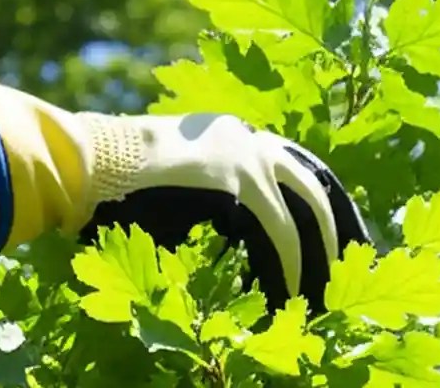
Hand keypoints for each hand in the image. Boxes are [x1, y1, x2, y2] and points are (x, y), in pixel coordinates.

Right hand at [0, 79, 369, 313]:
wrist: (83, 165)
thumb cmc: (118, 186)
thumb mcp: (180, 187)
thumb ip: (218, 205)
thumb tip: (243, 243)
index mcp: (238, 137)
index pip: (304, 171)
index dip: (332, 209)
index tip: (351, 240)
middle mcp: (251, 142)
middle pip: (320, 190)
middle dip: (343, 235)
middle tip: (356, 274)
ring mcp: (245, 161)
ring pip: (303, 218)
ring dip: (316, 263)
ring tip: (323, 302)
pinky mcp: (234, 189)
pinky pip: (276, 240)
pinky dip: (287, 273)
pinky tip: (291, 301)